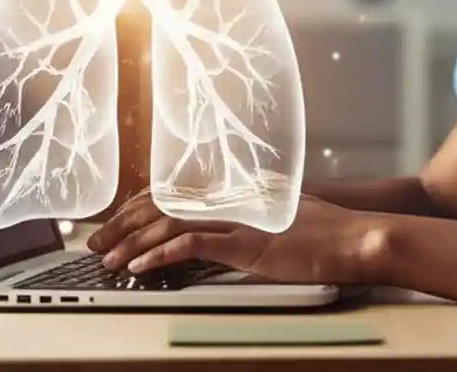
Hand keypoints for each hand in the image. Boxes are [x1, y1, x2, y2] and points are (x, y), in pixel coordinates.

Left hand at [86, 189, 387, 284]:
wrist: (359, 238)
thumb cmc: (333, 233)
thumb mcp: (291, 216)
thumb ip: (261, 215)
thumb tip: (237, 227)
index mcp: (241, 189)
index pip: (177, 192)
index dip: (141, 206)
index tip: (117, 221)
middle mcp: (234, 198)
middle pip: (164, 204)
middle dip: (123, 223)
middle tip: (97, 241)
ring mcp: (239, 221)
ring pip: (168, 224)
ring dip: (132, 243)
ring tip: (108, 259)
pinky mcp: (246, 245)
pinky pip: (190, 246)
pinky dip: (159, 256)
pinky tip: (140, 268)